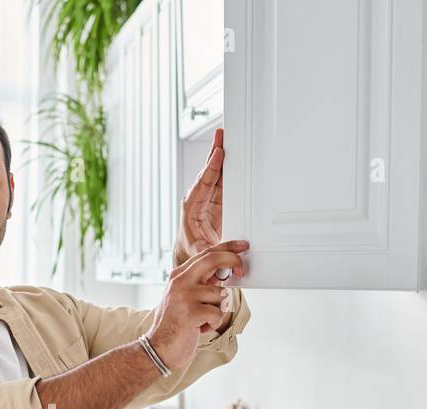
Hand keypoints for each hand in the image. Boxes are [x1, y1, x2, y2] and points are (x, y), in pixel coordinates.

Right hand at [148, 240, 248, 370]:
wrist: (158, 349)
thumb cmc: (174, 326)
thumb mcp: (184, 298)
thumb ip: (200, 284)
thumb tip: (224, 274)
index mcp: (178, 276)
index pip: (205, 254)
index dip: (227, 248)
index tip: (242, 246)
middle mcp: (180, 282)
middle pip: (213, 259)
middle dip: (232, 261)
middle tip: (241, 271)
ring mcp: (184, 296)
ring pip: (220, 293)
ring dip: (218, 309)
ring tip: (203, 319)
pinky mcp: (191, 313)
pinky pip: (218, 312)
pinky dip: (213, 323)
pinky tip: (200, 328)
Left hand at [173, 128, 226, 268]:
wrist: (190, 256)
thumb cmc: (192, 252)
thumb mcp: (202, 253)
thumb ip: (217, 249)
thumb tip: (236, 246)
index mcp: (191, 208)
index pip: (203, 184)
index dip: (211, 169)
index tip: (218, 155)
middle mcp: (199, 199)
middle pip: (209, 172)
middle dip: (214, 153)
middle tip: (220, 135)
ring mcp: (208, 199)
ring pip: (216, 173)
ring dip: (220, 156)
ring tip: (225, 137)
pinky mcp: (217, 201)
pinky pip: (222, 180)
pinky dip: (227, 168)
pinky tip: (231, 155)